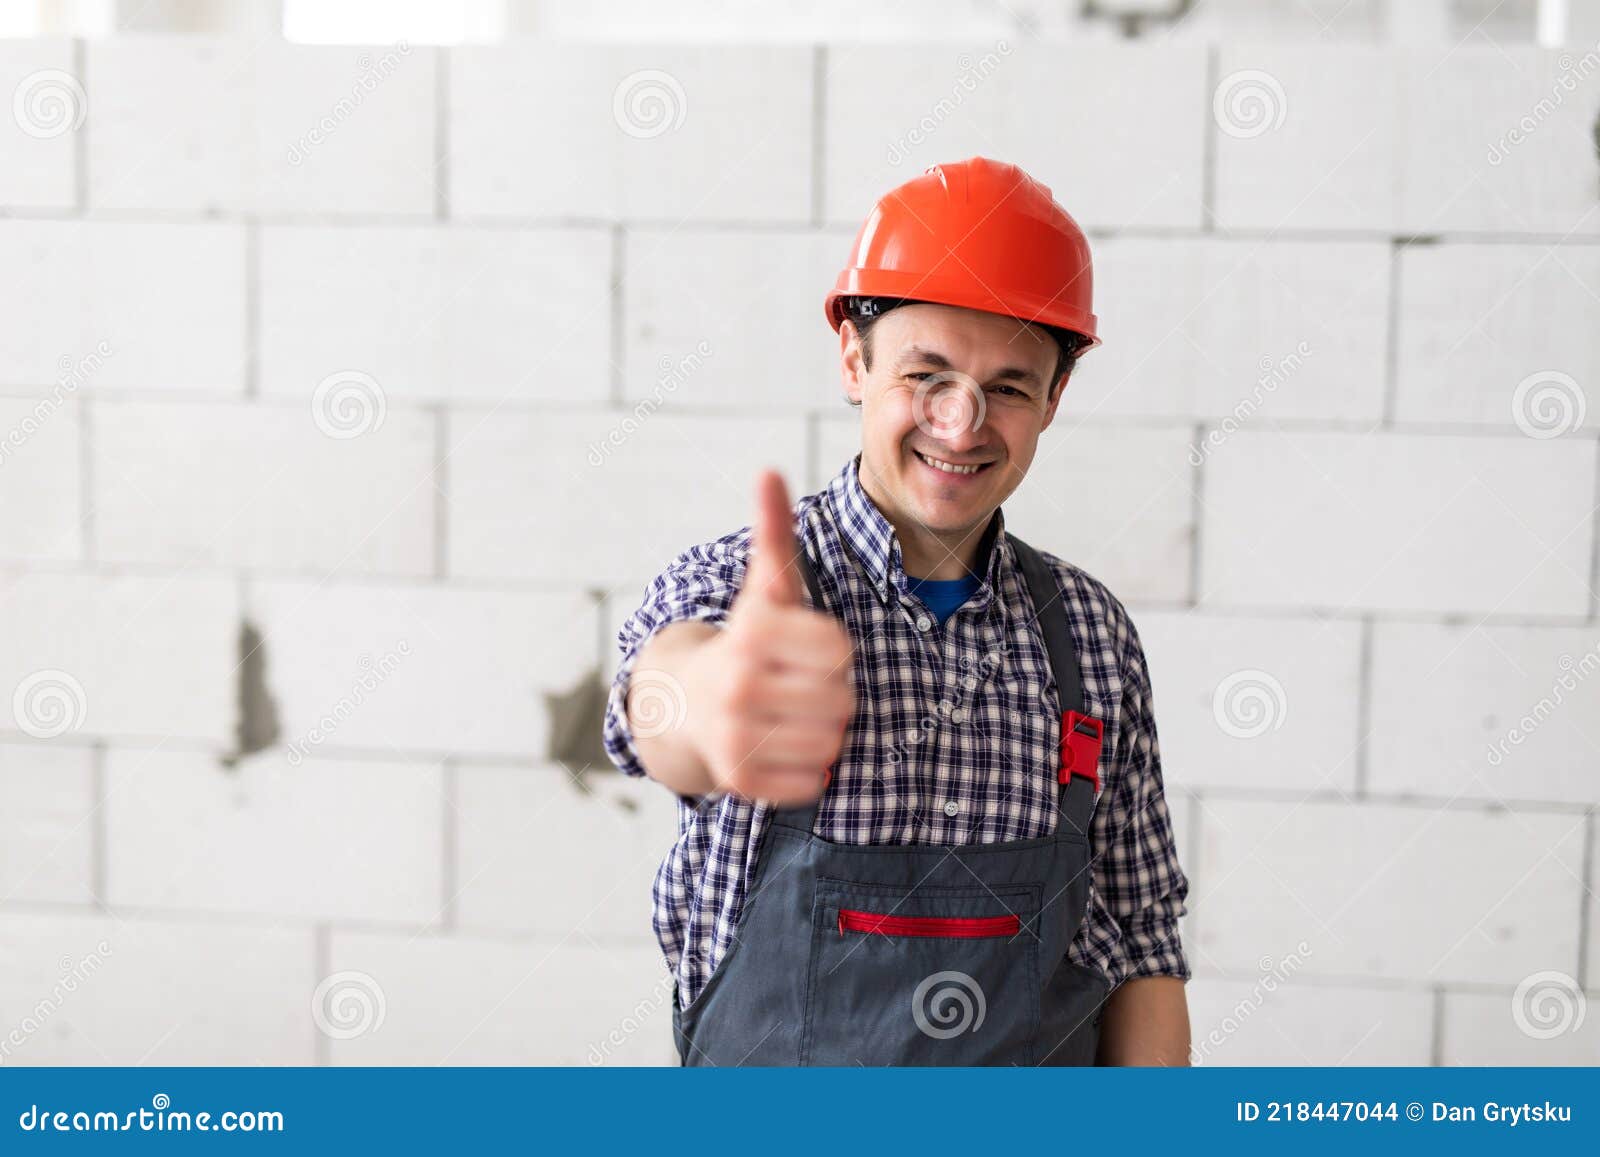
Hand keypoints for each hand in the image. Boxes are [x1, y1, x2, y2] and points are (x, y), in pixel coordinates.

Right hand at [682, 471, 854, 804]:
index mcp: (750, 633)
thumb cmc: (746, 641)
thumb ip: (774, 532)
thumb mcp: (763, 587)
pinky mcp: (740, 781)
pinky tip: (782, 745)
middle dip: (831, 691)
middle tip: (799, 683)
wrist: (683, 704)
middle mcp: (737, 685)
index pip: (839, 649)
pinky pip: (814, 781)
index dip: (831, 648)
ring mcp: (735, 736)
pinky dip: (809, 768)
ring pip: (832, 741)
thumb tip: (769, 472)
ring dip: (823, 730)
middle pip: (842, 698)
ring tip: (793, 714)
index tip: (805, 646)